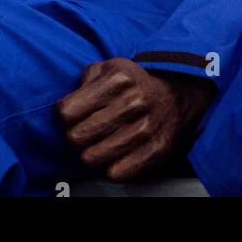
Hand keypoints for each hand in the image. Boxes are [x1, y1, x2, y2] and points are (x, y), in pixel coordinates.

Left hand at [55, 57, 216, 181]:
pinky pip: (116, 173)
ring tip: (101, 143)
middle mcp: (133, 102)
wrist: (176, 95)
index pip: (67, 112)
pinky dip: (112, 167)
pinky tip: (116, 154)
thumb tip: (67, 105)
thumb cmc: (133, 83)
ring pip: (92, 158)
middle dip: (76, 136)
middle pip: (76, 137)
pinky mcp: (156, 149)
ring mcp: (145, 127)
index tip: (73, 116)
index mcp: (118, 78)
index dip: (66, 116)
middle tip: (85, 132)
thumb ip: (85, 80)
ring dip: (92, 153)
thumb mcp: (109, 67)